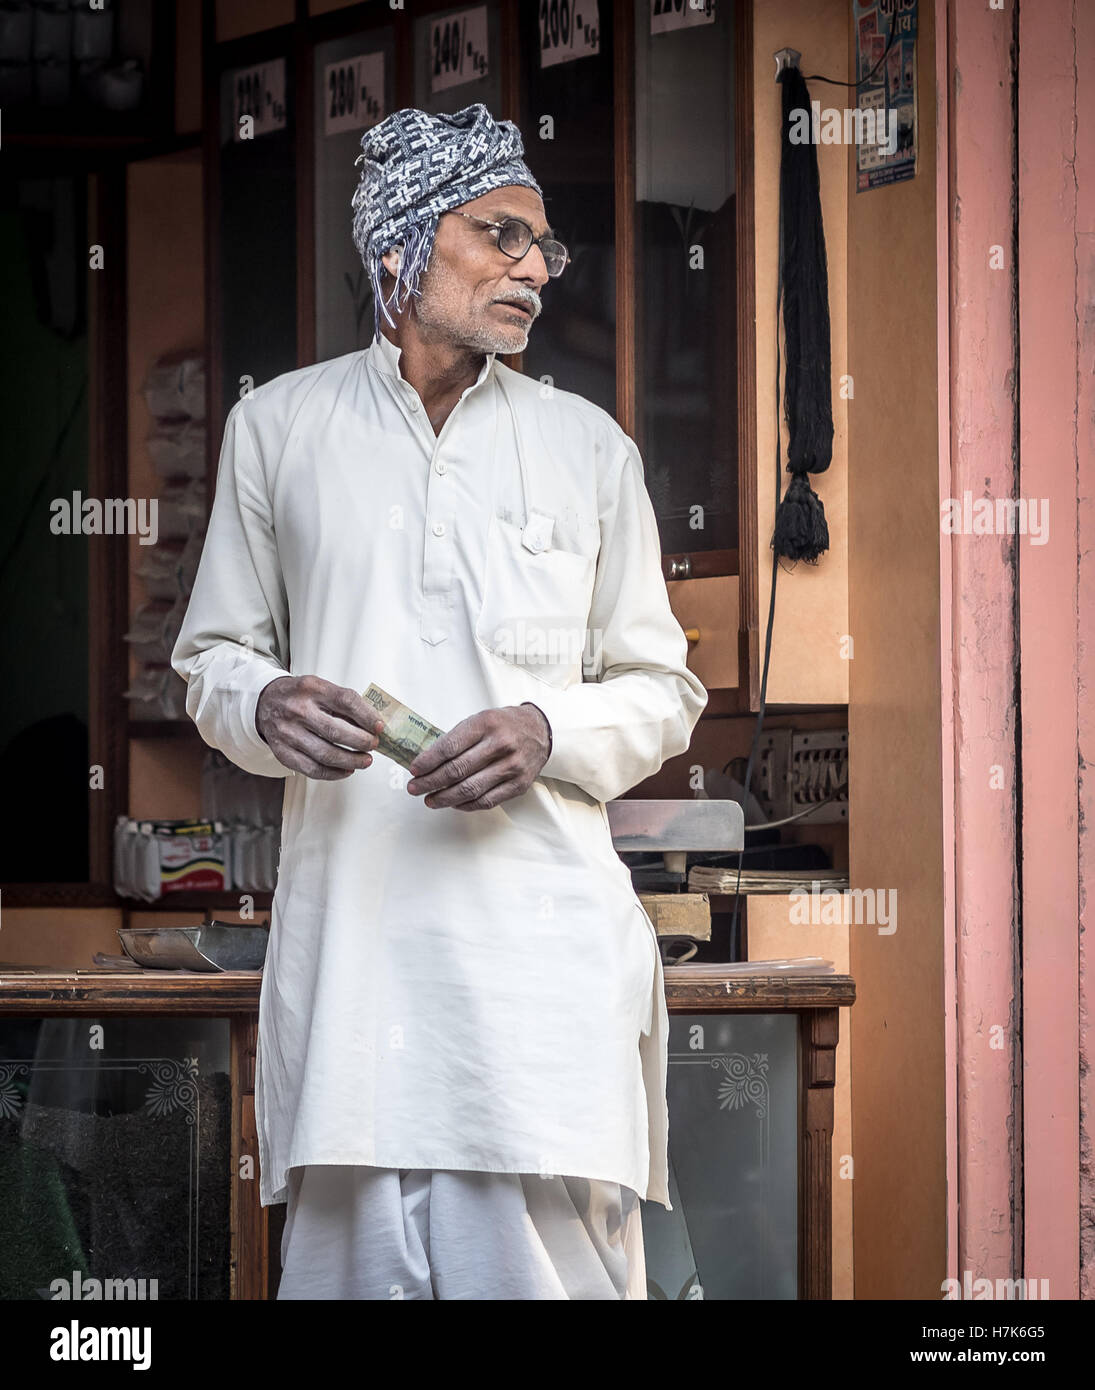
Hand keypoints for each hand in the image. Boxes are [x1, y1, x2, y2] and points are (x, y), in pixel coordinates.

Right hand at [256, 675, 382, 779]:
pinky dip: (334, 773)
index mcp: (310, 688)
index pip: (345, 701)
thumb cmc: (299, 695)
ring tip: (366, 760)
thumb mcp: (319, 687)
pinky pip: (312, 769)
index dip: (366, 716)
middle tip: (373, 745)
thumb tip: (373, 724)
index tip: (379, 727)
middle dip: (361, 741)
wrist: (264, 702)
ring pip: (326, 754)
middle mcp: (297, 710)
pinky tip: (346, 769)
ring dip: (351, 760)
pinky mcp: (282, 752)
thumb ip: (343, 702)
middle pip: (336, 731)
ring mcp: (287, 733)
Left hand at [406, 702, 550, 810]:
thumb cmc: (504, 725)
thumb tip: (427, 762)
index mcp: (486, 724)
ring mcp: (512, 767)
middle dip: (430, 782)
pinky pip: (487, 801)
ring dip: (445, 798)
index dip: (428, 761)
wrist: (541, 730)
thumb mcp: (481, 720)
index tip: (414, 770)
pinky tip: (453, 803)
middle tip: (415, 788)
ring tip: (429, 800)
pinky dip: (466, 805)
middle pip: (457, 770)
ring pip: (470, 789)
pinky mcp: (519, 785)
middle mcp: (501, 745)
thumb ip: (458, 738)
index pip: (450, 747)